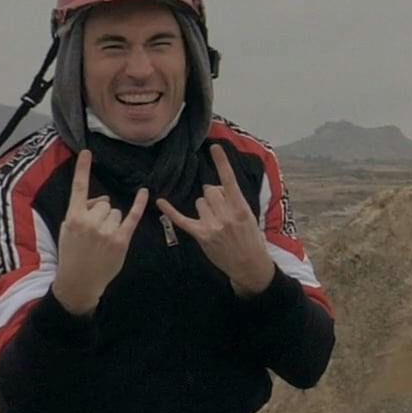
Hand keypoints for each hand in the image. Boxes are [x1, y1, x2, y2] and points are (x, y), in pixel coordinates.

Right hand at [49, 150, 147, 316]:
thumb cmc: (72, 253)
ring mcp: (106, 232)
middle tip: (93, 233)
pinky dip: (139, 204)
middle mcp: (90, 222)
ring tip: (102, 240)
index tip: (87, 152)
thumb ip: (82, 210)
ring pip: (115, 212)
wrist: (78, 281)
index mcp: (74, 217)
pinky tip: (144, 193)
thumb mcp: (67, 229)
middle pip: (104, 204)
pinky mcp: (121, 241)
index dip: (82, 169)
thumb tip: (102, 199)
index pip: (78, 188)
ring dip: (111, 222)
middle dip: (100, 214)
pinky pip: (132, 217)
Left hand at [158, 140, 280, 297]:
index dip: (222, 163)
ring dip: (205, 208)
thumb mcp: (248, 216)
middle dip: (214, 196)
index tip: (214, 147)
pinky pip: (182, 220)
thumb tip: (214, 189)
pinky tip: (161, 202)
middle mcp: (226, 215)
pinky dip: (170, 211)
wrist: (250, 265)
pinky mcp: (201, 236)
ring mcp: (213, 226)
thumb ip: (233, 201)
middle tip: (222, 210)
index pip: (229, 181)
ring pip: (199, 202)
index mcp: (241, 208)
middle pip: (210, 190)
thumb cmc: (251, 239)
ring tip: (217, 223)